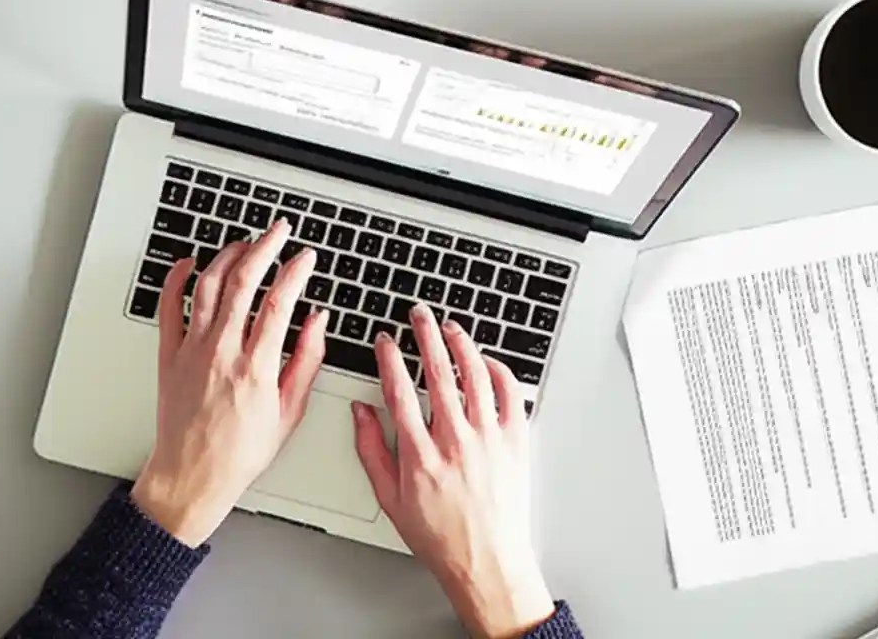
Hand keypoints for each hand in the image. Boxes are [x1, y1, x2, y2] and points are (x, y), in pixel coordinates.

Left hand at [131, 221, 326, 546]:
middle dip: (264, 247)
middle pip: (243, 282)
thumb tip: (317, 321)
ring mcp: (191, 351)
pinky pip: (169, 307)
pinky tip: (190, 262)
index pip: (279, 302)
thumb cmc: (240, 452)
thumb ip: (306, 360)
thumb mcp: (289, 412)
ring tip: (245, 242)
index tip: (305, 258)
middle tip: (278, 231)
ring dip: (227, 255)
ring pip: (207, 286)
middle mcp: (221, 353)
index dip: (295, 271)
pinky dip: (178, 279)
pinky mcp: (169, 356)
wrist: (192, 476)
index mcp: (256, 368)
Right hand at [353, 304, 553, 637]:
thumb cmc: (440, 536)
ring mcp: (489, 439)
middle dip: (426, 336)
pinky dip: (499, 371)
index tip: (385, 340)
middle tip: (419, 315)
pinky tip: (487, 361)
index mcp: (420, 455)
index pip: (400, 391)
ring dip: (462, 345)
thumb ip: (371, 451)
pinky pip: (510, 394)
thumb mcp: (390, 499)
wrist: (487, 562)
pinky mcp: (516, 442)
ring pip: (476, 376)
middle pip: (439, 373)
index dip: (389, 358)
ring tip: (451, 327)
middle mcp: (456, 441)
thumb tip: (361, 413)